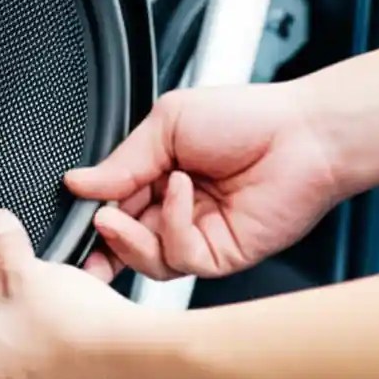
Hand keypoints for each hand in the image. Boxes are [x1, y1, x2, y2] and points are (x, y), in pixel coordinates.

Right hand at [66, 83, 342, 280]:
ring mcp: (197, 236)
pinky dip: (173, 226)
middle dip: (102, 240)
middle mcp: (175, 212)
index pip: (113, 208)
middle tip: (94, 222)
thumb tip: (79, 183)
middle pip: (123, 243)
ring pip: (145, 260)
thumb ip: (121, 160)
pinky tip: (181, 192)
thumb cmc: (249, 118)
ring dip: (128, 239)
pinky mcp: (219, 256)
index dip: (91, 216)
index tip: (73, 214)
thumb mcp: (167, 122)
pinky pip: (180, 258)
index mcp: (158, 179)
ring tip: (120, 212)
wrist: (304, 134)